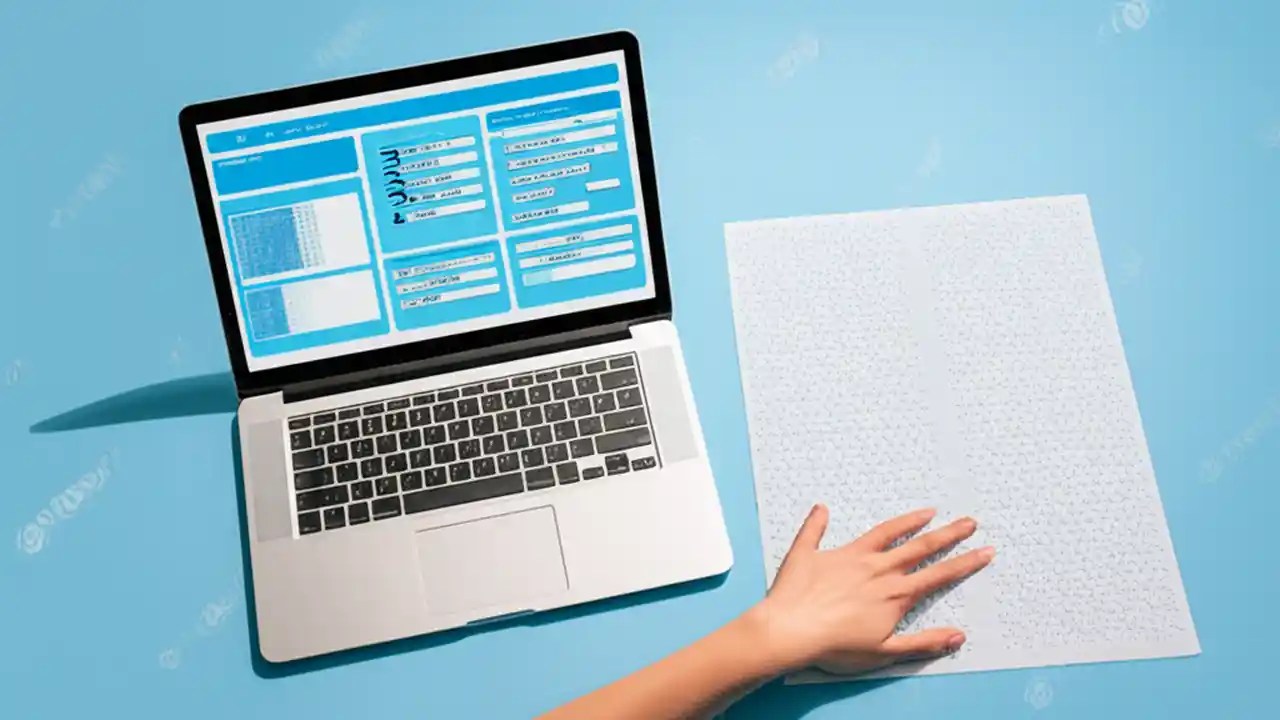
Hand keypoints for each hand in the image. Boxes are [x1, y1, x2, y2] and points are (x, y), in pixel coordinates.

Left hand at [746, 505, 993, 675]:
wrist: (790, 631)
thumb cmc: (835, 648)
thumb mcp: (885, 654)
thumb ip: (923, 643)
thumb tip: (958, 635)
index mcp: (894, 594)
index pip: (938, 575)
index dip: (964, 563)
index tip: (985, 550)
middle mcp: (876, 570)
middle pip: (919, 547)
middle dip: (948, 535)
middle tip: (969, 521)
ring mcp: (847, 557)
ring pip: (884, 533)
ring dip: (908, 521)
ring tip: (929, 510)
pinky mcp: (815, 552)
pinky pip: (816, 530)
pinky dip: (818, 519)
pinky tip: (822, 507)